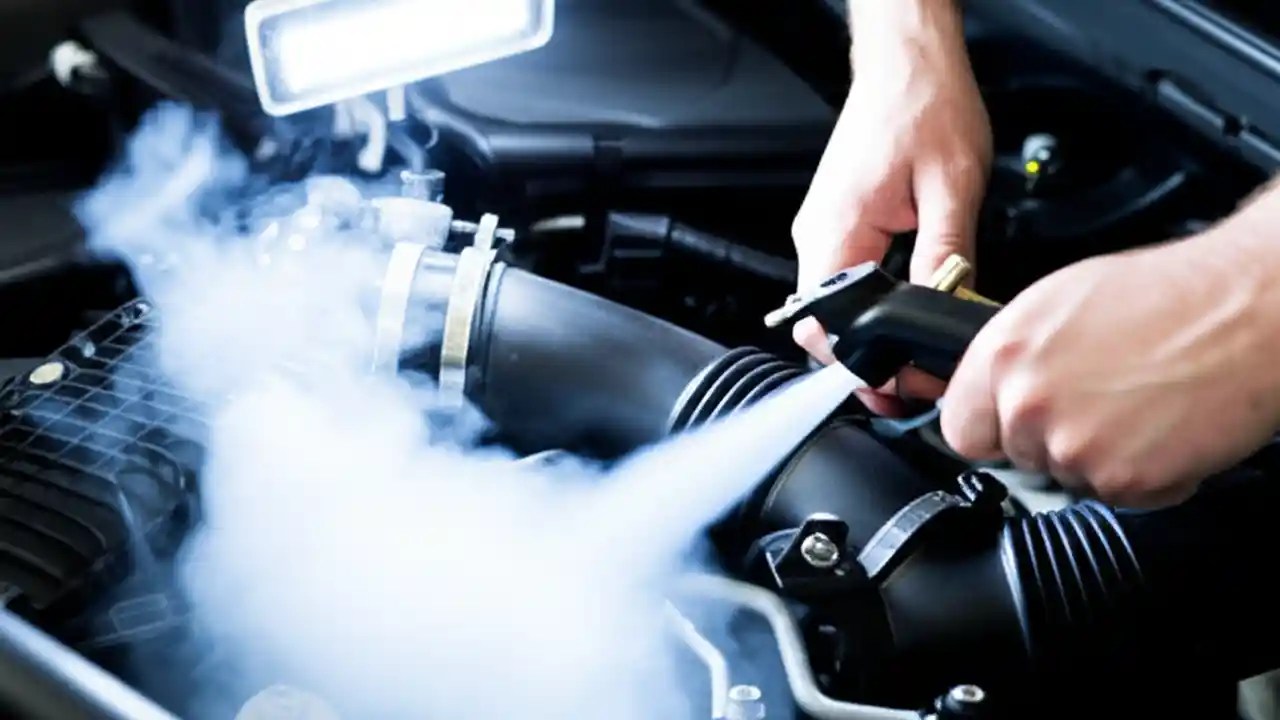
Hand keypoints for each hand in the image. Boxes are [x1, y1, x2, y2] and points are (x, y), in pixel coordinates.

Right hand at [791, 0, 991, 413]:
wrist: (906, 62)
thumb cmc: (923, 105)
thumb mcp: (954, 186)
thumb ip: (946, 257)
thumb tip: (946, 309)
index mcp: (836, 230)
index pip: (828, 327)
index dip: (861, 369)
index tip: (897, 393)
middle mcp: (817, 234)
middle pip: (823, 328)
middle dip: (864, 366)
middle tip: (913, 390)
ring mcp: (823, 230)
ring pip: (833, 309)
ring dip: (868, 338)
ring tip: (914, 356)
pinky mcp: (837, 224)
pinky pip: (844, 282)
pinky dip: (868, 309)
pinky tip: (902, 313)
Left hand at [940, 224, 1279, 508]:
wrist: (1247, 311)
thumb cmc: (1167, 295)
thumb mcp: (1059, 304)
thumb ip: (1015, 355)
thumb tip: (995, 389)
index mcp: (1003, 355)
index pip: (959, 427)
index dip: (991, 427)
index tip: (1010, 424)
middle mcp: (1028, 404)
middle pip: (1018, 456)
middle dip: (1052, 439)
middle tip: (1101, 401)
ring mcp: (1074, 448)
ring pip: (1068, 477)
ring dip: (1100, 456)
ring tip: (1141, 405)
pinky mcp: (1124, 480)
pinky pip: (1119, 495)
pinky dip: (1145, 474)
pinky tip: (1166, 428)